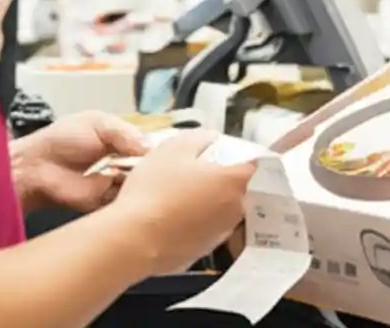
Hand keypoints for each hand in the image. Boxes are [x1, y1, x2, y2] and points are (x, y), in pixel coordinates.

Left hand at [10, 111, 147, 213]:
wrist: (36, 166)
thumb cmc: (63, 138)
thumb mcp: (98, 123)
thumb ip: (125, 132)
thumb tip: (150, 147)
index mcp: (124, 141)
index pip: (150, 146)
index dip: (158, 148)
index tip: (165, 151)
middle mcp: (125, 163)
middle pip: (149, 167)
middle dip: (152, 166)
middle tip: (149, 163)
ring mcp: (117, 184)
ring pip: (141, 185)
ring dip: (140, 181)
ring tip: (136, 174)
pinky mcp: (108, 202)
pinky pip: (126, 202)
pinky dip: (128, 196)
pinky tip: (126, 188)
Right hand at [113, 130, 254, 274]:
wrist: (134, 241)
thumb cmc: (156, 189)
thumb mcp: (173, 149)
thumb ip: (199, 138)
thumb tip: (212, 138)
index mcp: (235, 182)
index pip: (255, 165)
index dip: (243, 156)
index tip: (228, 154)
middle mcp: (236, 209)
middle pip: (239, 188)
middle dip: (224, 179)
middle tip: (199, 173)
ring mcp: (222, 233)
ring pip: (223, 210)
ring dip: (210, 202)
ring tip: (183, 195)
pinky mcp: (205, 251)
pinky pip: (208, 229)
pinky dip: (198, 222)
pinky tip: (174, 218)